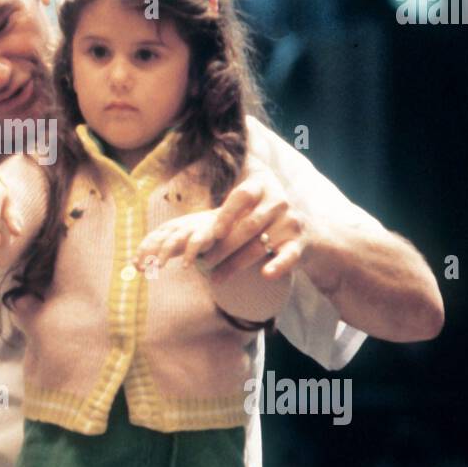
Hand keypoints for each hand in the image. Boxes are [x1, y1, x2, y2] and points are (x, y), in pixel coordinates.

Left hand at [134, 155, 307, 281]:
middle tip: (200, 265)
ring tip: (214, 279)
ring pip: (259, 246)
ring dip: (235, 264)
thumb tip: (163, 230)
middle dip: (222, 248)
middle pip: (246, 227)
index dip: (226, 214)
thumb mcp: (243, 205)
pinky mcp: (299, 245)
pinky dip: (277, 266)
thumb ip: (215, 211)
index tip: (212, 232)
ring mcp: (290, 223)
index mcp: (260, 187)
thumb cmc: (259, 217)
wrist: (305, 230)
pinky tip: (265, 275)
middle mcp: (277, 202)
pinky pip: (288, 256)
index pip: (241, 196)